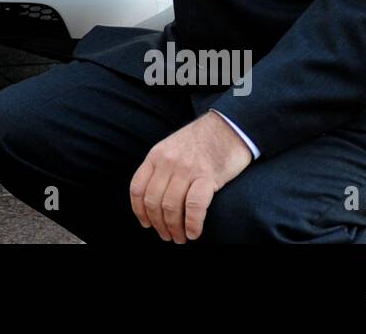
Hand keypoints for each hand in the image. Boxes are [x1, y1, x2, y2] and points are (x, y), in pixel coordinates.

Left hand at [129, 111, 253, 242]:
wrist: (228, 126)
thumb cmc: (201, 141)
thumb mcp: (171, 147)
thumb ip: (161, 167)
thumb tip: (154, 197)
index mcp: (156, 155)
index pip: (138, 188)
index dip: (140, 211)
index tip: (146, 224)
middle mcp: (167, 162)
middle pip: (153, 202)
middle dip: (159, 225)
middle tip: (168, 236)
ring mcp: (187, 168)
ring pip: (171, 207)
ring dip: (174, 228)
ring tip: (181, 238)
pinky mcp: (207, 175)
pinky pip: (194, 206)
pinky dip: (192, 224)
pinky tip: (194, 233)